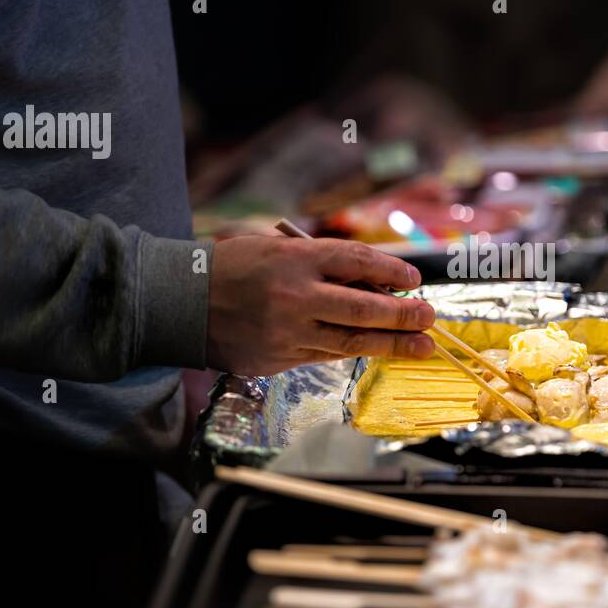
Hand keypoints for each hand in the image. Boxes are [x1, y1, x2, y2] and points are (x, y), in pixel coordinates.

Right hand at [206, 235, 436, 374]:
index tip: (414, 281)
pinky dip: (351, 351)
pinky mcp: (278, 359)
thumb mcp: (275, 249)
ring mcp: (287, 332)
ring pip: (350, 342)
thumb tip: (372, 285)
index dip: (391, 273)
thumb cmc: (232, 267)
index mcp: (295, 259)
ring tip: (421, 346)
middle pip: (362, 310)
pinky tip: (375, 350)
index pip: (357, 263)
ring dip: (392, 345)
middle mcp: (294, 297)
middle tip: (429, 318)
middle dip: (403, 316)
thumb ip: (320, 265)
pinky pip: (324, 355)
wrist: (178, 301)